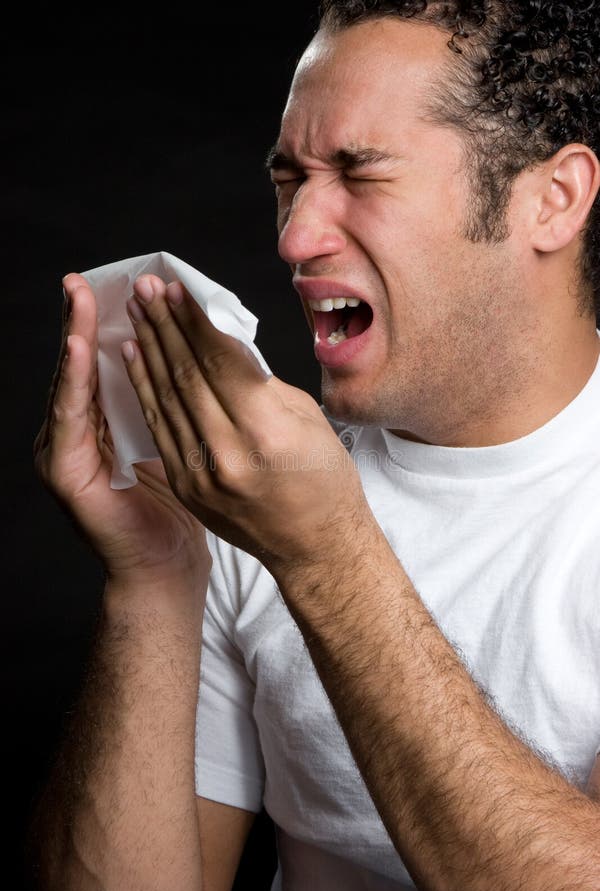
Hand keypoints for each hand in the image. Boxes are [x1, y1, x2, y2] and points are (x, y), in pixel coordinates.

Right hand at [34, 274, 207, 585]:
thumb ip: (169, 398)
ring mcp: (64, 450)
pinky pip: (69, 420)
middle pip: (81, 366)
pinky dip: (73, 383)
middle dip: (84, 320)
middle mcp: (78, 430)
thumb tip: (195, 348)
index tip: (122, 284)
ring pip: (70, 384)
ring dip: (75, 340)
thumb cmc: (180, 503)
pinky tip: (79, 349)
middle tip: (84, 278)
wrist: (165, 562)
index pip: (105, 361)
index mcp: (105, 419)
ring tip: (79, 300)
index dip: (111, 322)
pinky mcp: (64, 471)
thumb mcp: (176, 436)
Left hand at [121, 275, 371, 573]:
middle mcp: (229, 453)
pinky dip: (144, 390)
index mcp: (267, 430)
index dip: (194, 320)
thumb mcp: (306, 416)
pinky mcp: (188, 488)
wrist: (315, 547)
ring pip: (166, 398)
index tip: (177, 288)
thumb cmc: (325, 479)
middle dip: (164, 325)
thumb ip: (259, 380)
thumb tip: (221, 343)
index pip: (219, 359)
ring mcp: (203, 475)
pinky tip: (134, 359)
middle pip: (186, 374)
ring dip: (148, 350)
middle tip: (148, 288)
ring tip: (137, 312)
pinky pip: (160, 428)